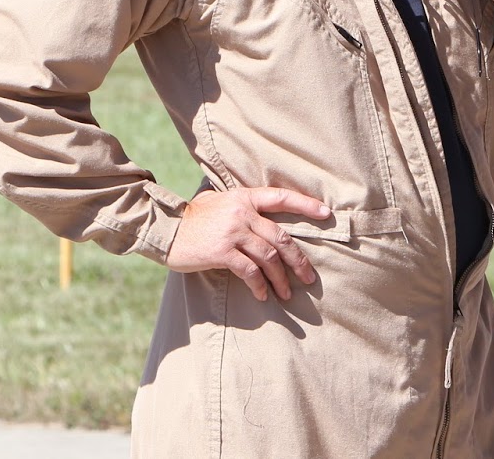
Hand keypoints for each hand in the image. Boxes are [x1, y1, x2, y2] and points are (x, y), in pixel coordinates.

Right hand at [167, 186, 329, 300]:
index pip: (282, 197)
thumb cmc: (194, 217)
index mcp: (245, 197)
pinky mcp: (222, 252)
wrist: (166, 229)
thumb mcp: (219, 200)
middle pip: (281, 237)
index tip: (327, 214)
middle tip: (310, 278)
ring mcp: (233, 232)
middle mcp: (243, 212)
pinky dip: (259, 285)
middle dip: (298, 260)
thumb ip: (242, 204)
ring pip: (269, 257)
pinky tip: (262, 295)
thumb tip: (264, 212)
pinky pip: (249, 271)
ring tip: (287, 293)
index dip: (306, 205)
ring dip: (281, 278)